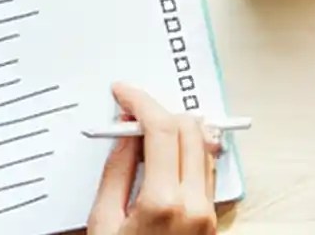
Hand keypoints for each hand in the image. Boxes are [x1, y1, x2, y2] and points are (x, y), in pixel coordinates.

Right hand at [87, 83, 221, 234]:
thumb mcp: (103, 220)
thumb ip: (116, 172)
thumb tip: (124, 135)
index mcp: (163, 202)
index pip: (162, 129)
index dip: (141, 102)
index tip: (124, 94)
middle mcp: (194, 205)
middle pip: (189, 130)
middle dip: (160, 112)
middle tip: (132, 113)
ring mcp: (207, 212)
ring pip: (203, 147)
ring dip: (176, 130)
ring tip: (144, 135)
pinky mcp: (211, 218)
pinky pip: (205, 169)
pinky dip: (186, 151)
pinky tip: (163, 155)